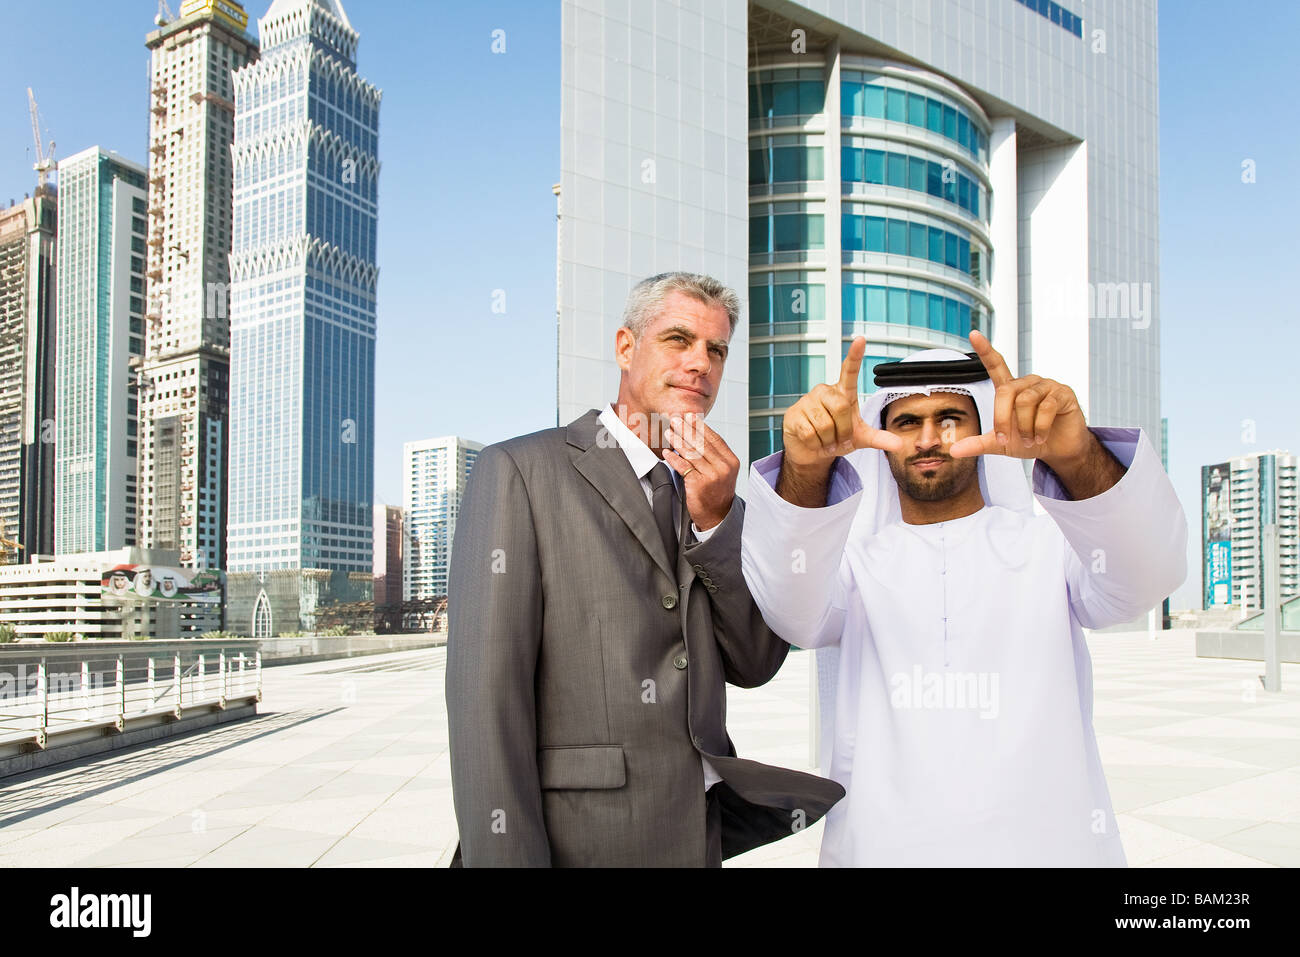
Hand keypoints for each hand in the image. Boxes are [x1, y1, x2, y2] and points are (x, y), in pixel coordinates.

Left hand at [662, 414, 738, 530]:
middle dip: (686, 429)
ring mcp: (712, 476)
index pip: (715, 438)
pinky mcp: (699, 485)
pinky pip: (684, 467)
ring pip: (692, 453)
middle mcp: (724, 467)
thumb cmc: (716, 491)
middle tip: (674, 419)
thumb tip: (695, 432)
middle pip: (702, 443)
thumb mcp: (721, 470)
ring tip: (668, 432)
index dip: (701, 426)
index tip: (690, 416)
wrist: (717, 515)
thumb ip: (713, 454)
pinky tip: (667, 452)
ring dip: (678, 441)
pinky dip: (674, 458)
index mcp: (731, 461)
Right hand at [781, 336, 903, 469]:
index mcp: (842, 393)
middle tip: (839, 438)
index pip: (849, 371)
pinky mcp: (794, 415)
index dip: (855, 356)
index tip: (860, 339)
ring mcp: (807, 401)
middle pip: (841, 407)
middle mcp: (824, 392)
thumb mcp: (859, 438)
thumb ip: (878, 438)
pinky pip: (810, 433)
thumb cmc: (835, 438)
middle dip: (843, 430)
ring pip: (825, 425)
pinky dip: (815, 444)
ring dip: (829, 440)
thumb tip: (899, 444)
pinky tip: (813, 441)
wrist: (810, 451)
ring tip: (825, 440)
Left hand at [948, 330, 1091, 466]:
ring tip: (1029, 439)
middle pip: (1006, 392)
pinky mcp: (1063, 393)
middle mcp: (1027, 383)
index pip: (996, 365)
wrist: (1058, 450)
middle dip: (1002, 419)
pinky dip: (1040, 427)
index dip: (985, 350)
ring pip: (1026, 401)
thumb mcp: (1000, 444)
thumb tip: (954, 450)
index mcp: (1010, 390)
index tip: (973, 333)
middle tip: (1005, 439)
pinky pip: (1046, 407)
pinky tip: (1041, 437)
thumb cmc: (1029, 441)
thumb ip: (978, 444)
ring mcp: (1046, 386)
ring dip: (1024, 427)